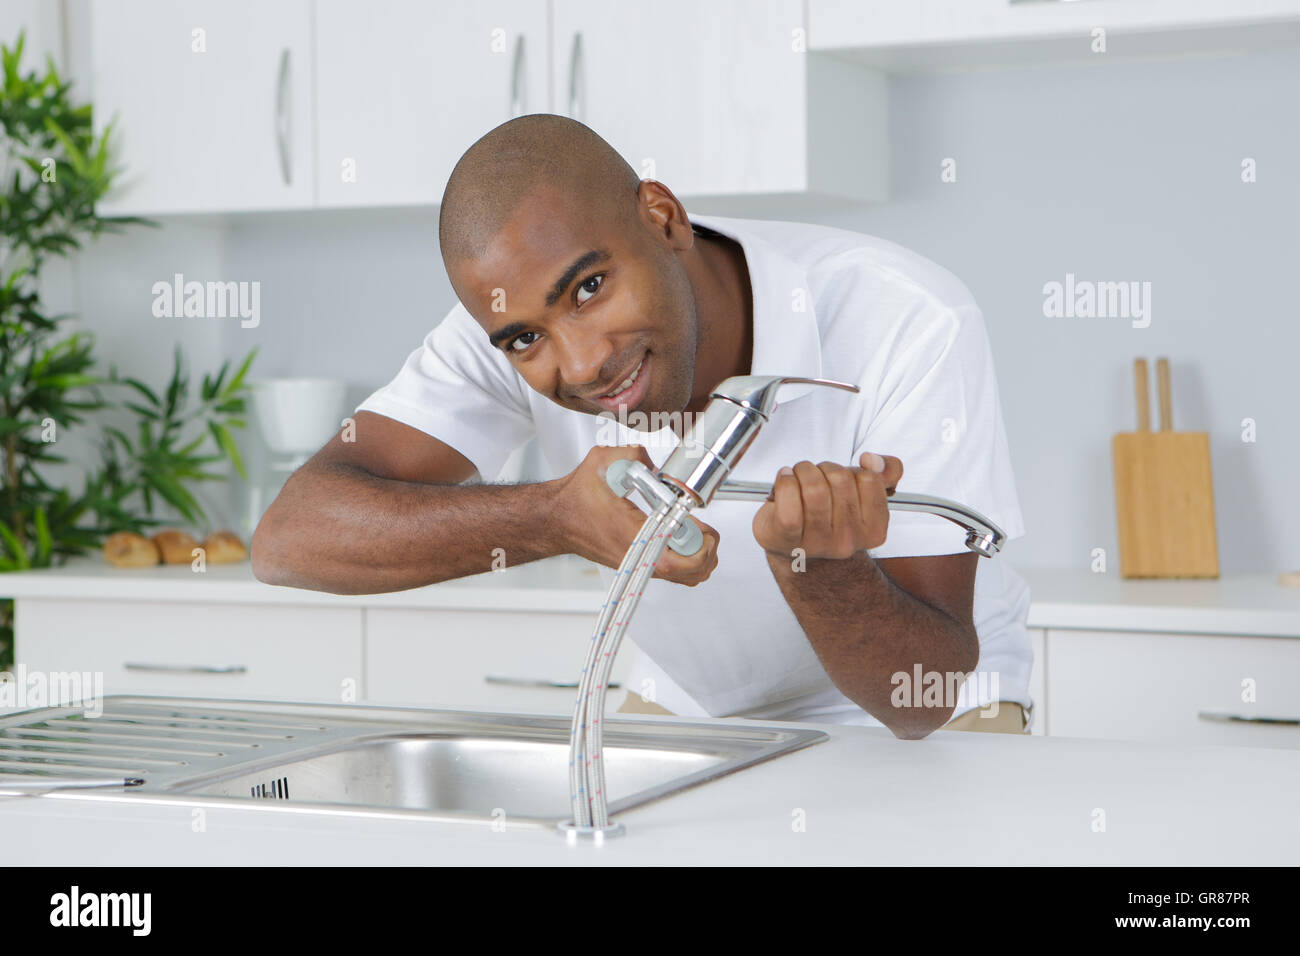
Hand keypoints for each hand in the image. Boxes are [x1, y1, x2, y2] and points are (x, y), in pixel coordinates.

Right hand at [555, 444, 719, 586]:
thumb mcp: (604, 461)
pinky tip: (678, 533)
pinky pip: (676, 572)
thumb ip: (636, 455)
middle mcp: (640, 557)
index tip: (702, 525)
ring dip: (699, 554)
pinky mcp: (640, 565)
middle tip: (701, 526)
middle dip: (707, 549)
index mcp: (635, 536)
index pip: (680, 561)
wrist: (557, 518)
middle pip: (693, 574)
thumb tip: (658, 463)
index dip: (702, 546)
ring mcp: (641, 565)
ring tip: (691, 530)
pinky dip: (687, 557)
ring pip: (688, 577)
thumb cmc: (577, 496)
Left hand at [752, 452, 903, 559]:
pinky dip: (784, 481)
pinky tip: (784, 482)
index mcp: (872, 531)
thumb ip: (888, 472)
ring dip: (803, 471)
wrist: (797, 554)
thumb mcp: (865, 495)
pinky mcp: (787, 536)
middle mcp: (847, 541)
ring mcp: (817, 542)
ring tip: (798, 479)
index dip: (851, 470)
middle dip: (824, 467)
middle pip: (840, 478)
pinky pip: (790, 495)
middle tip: (815, 478)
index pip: (869, 479)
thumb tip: (872, 460)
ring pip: (815, 485)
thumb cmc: (829, 519)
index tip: (839, 480)